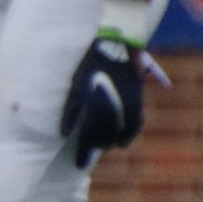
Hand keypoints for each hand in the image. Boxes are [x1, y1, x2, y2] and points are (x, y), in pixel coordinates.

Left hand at [60, 36, 145, 166]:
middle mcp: (117, 102)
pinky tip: (127, 135)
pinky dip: (133, 127)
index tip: (79, 164)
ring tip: (112, 146)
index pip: (92, 135)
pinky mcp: (138, 86)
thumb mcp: (71, 84)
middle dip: (100, 146)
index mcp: (97, 103)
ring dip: (119, 137)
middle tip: (90, 156)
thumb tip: (64, 133)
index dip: (85, 151)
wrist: (109, 37)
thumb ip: (68, 109)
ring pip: (128, 124)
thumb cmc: (84, 60)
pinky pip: (138, 114)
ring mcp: (130, 95)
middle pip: (110, 132)